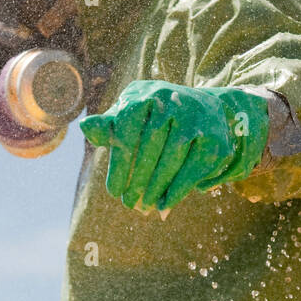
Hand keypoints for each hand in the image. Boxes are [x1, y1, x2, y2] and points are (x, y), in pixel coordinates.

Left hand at [79, 79, 268, 211]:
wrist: (204, 111)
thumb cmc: (155, 119)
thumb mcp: (130, 119)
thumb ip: (109, 127)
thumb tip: (85, 126)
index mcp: (145, 93)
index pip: (128, 129)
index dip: (120, 163)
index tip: (113, 192)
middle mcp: (173, 99)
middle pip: (152, 144)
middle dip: (139, 179)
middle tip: (128, 203)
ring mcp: (197, 117)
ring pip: (174, 156)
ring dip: (158, 186)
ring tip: (146, 206)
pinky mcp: (215, 137)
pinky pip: (195, 167)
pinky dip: (179, 189)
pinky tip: (166, 204)